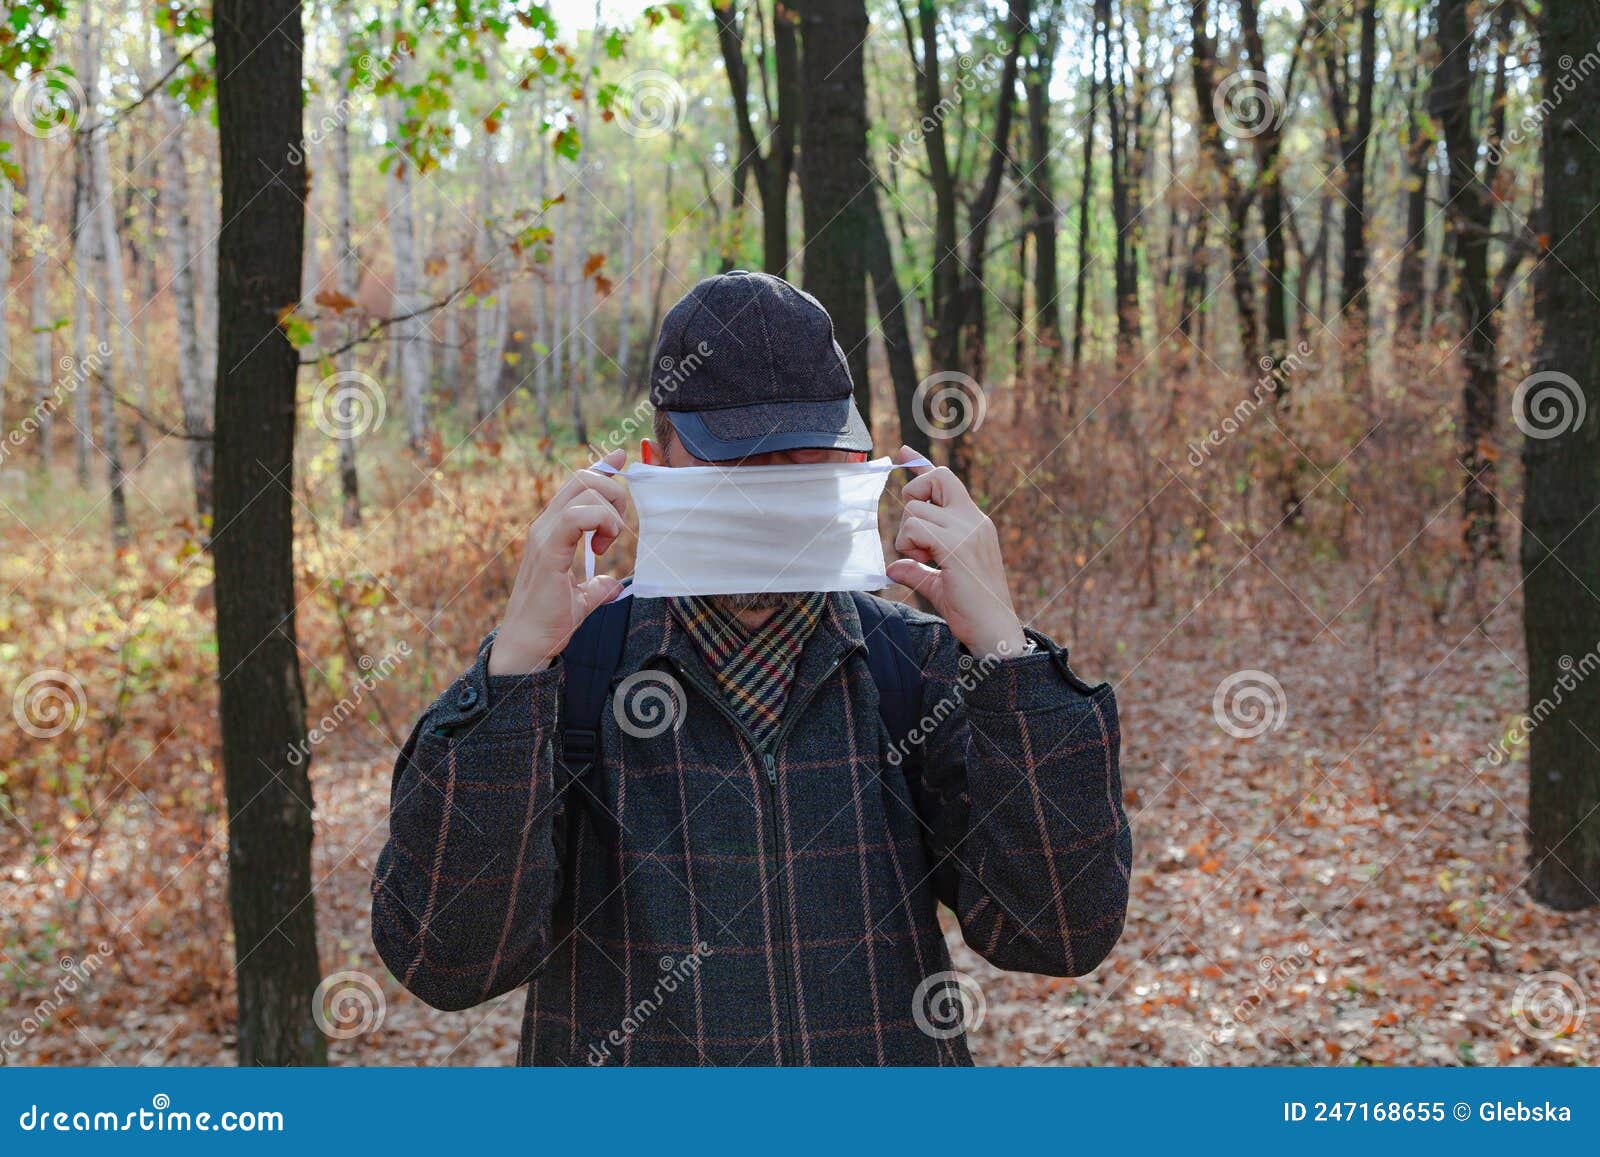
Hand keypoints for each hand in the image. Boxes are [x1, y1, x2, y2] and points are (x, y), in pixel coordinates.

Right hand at [488, 448, 629, 674]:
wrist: (528, 645)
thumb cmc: (549, 623)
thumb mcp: (582, 599)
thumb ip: (596, 586)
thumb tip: (611, 584)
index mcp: (552, 530)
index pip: (577, 485)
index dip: (602, 469)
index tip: (620, 459)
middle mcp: (545, 525)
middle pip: (584, 479)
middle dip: (613, 494)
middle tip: (616, 530)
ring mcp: (543, 535)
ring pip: (584, 490)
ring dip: (609, 509)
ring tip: (608, 542)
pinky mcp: (548, 550)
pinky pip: (576, 515)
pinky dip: (599, 521)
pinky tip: (603, 544)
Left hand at [886, 445, 1026, 660]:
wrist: (994, 631)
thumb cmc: (970, 610)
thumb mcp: (937, 584)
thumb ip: (916, 569)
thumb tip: (891, 568)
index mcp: (974, 522)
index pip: (947, 480)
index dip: (922, 465)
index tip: (904, 453)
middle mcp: (973, 519)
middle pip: (934, 478)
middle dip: (913, 499)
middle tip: (916, 535)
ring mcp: (967, 529)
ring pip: (916, 509)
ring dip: (908, 536)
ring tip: (925, 559)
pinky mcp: (957, 546)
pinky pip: (916, 528)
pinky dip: (909, 545)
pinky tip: (924, 561)